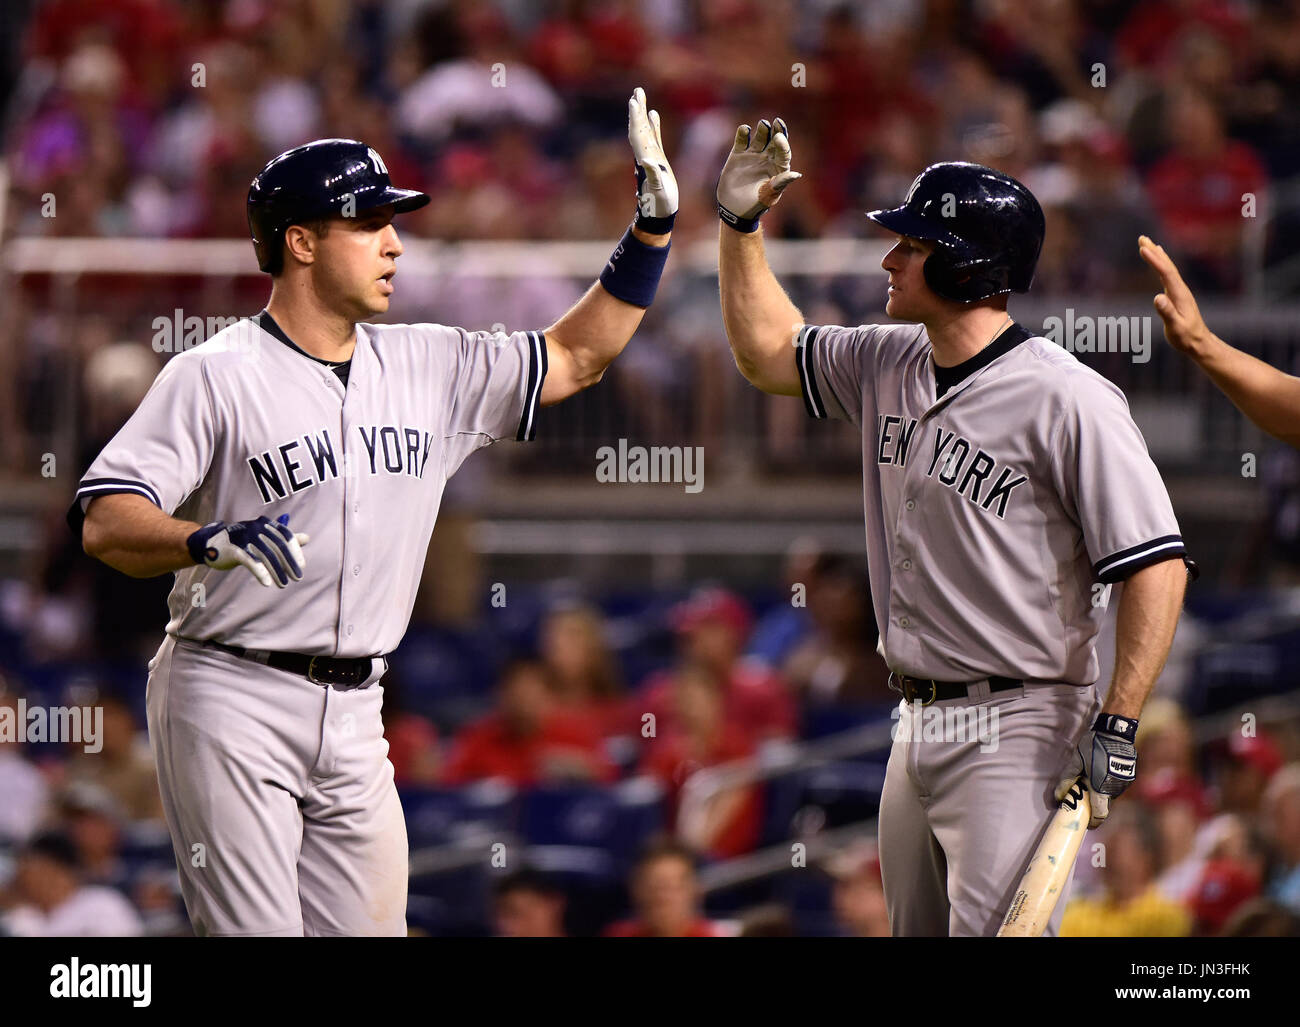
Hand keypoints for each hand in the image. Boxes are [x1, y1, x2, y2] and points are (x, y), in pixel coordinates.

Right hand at [187, 514, 308, 587]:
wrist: (212, 543)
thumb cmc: (243, 540)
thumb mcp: (264, 537)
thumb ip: (285, 538)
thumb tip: (307, 538)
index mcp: (266, 524)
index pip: (285, 536)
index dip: (295, 552)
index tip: (302, 566)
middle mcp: (257, 528)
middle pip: (278, 547)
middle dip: (289, 564)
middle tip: (297, 578)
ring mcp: (245, 538)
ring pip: (266, 556)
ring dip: (277, 572)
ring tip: (283, 584)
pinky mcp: (235, 550)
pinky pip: (251, 562)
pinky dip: (260, 572)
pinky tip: (267, 583)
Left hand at [628, 86, 677, 232]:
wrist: (659, 214)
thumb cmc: (659, 205)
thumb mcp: (657, 191)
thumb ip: (652, 175)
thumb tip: (647, 160)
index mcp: (644, 160)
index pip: (638, 135)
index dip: (635, 119)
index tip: (633, 102)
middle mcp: (645, 155)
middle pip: (639, 128)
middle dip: (637, 110)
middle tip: (637, 91)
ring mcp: (651, 156)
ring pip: (645, 130)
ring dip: (642, 113)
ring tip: (640, 96)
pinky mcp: (658, 159)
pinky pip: (655, 138)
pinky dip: (654, 125)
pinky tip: (653, 114)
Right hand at [716, 117, 801, 232]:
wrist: (734, 209)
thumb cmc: (755, 205)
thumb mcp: (768, 195)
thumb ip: (780, 184)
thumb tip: (796, 174)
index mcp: (778, 168)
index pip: (783, 152)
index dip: (782, 144)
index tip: (779, 138)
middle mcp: (767, 159)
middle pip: (774, 141)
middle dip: (777, 131)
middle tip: (777, 123)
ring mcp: (753, 155)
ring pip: (760, 138)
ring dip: (763, 130)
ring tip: (764, 125)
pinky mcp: (738, 155)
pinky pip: (742, 141)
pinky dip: (743, 133)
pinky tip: (744, 129)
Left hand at [1054, 713, 1137, 828]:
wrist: (1116, 732)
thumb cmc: (1094, 745)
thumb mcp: (1076, 760)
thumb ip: (1067, 779)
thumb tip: (1058, 796)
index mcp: (1101, 788)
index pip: (1100, 815)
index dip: (1093, 822)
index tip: (1086, 823)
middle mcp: (1115, 788)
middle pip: (1104, 805)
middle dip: (1094, 804)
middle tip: (1083, 796)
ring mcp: (1124, 783)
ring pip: (1110, 795)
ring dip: (1101, 793)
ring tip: (1091, 780)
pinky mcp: (1129, 776)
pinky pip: (1116, 786)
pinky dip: (1108, 785)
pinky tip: (1101, 772)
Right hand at [1138, 235, 1212, 358]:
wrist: (1198, 342)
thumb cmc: (1186, 337)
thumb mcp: (1175, 327)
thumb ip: (1167, 312)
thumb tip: (1157, 297)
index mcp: (1179, 294)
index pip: (1165, 273)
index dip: (1154, 260)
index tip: (1142, 248)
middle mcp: (1180, 289)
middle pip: (1167, 265)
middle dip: (1154, 251)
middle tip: (1142, 238)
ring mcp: (1178, 291)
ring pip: (1167, 268)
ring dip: (1158, 255)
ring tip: (1148, 244)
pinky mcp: (1176, 295)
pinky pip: (1167, 275)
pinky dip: (1161, 264)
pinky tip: (1159, 261)